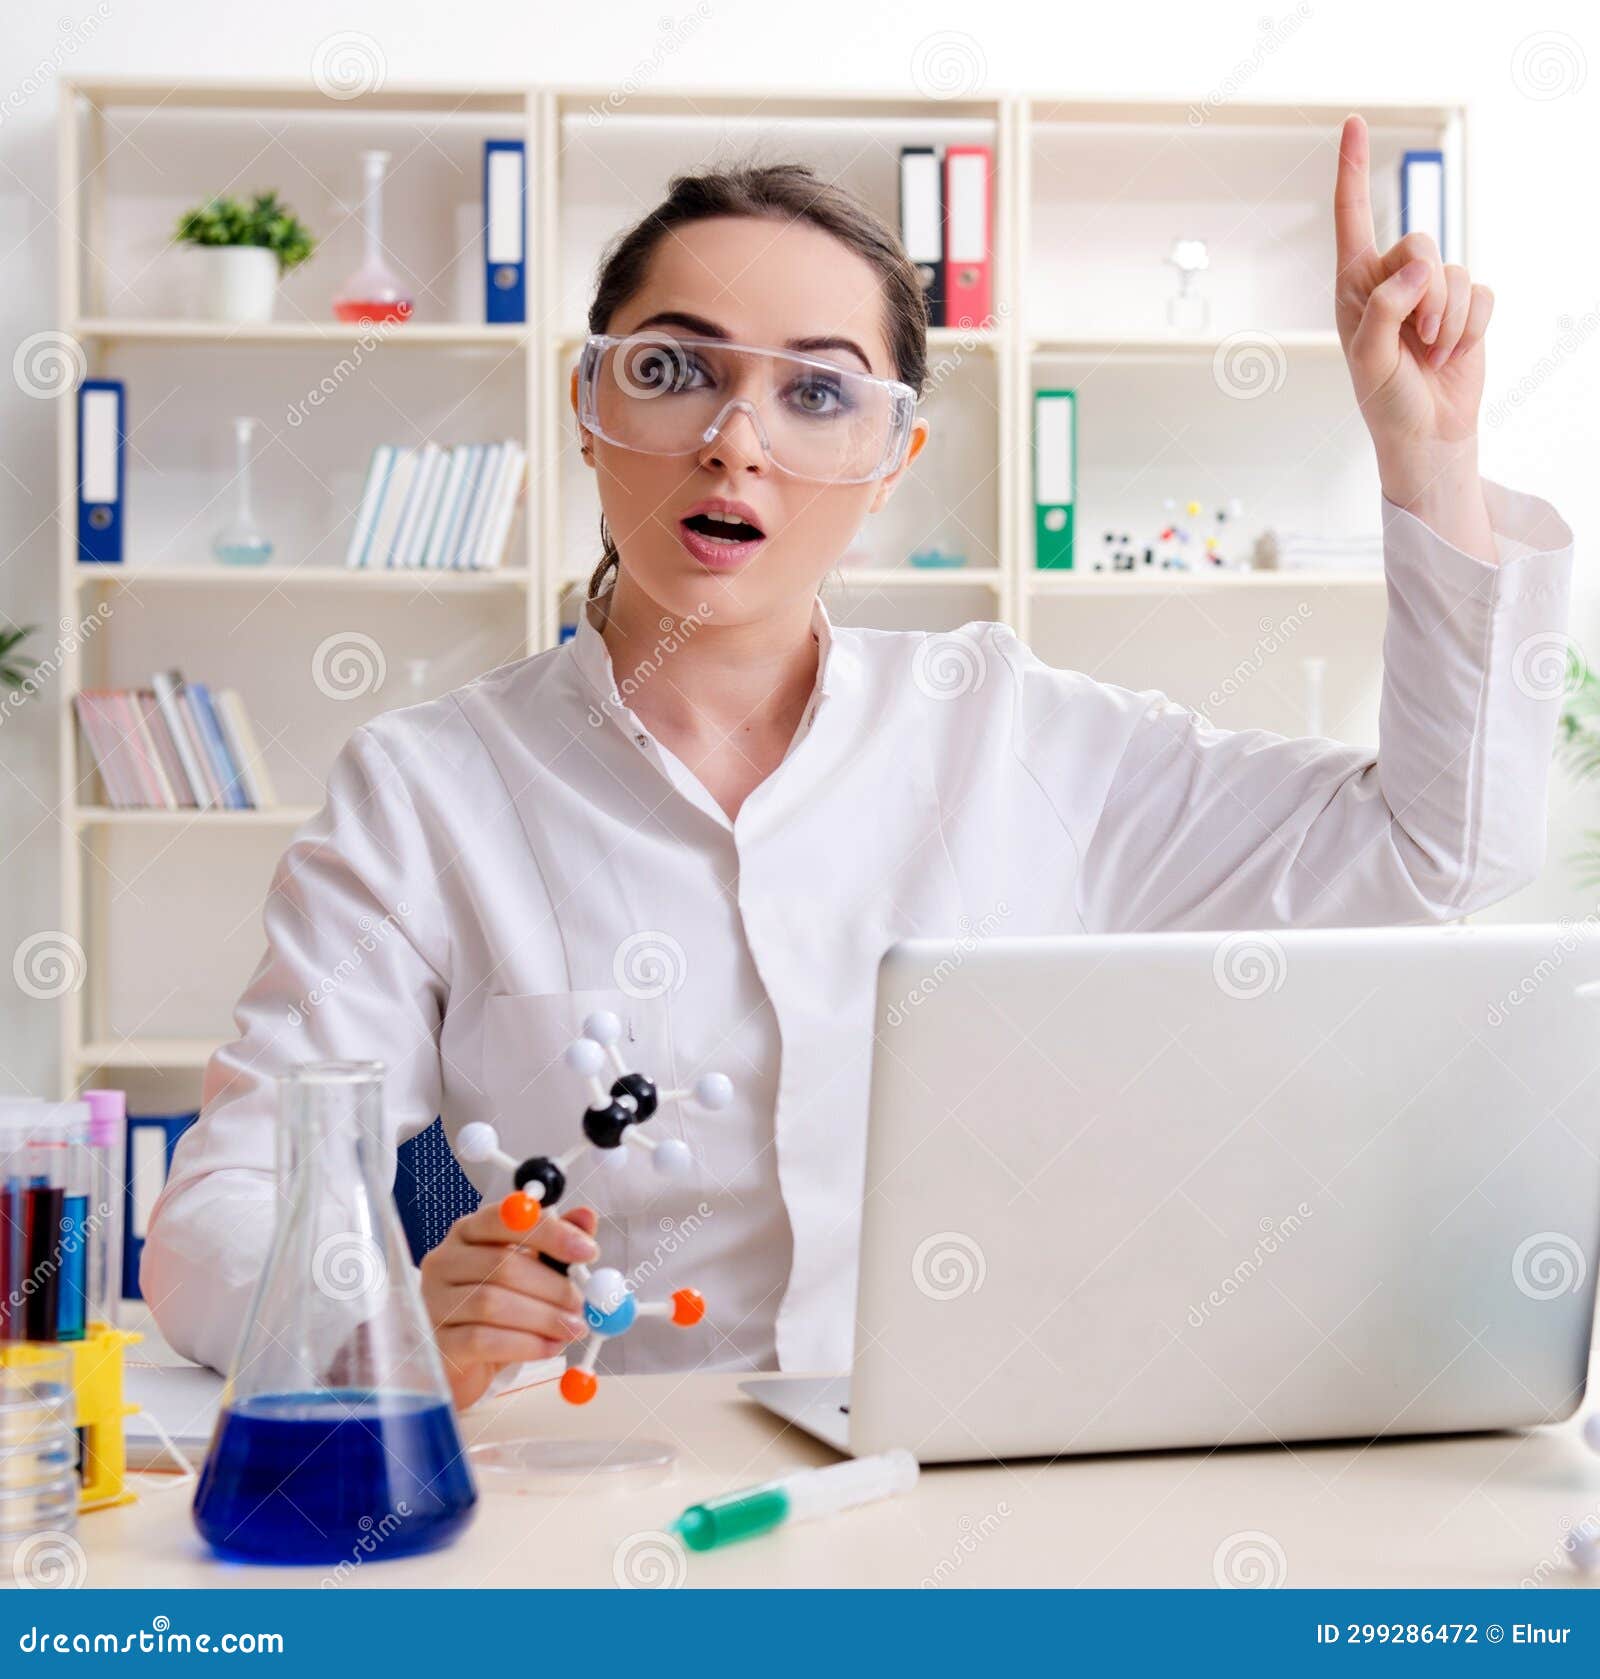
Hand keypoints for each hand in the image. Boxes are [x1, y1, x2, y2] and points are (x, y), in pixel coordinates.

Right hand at [420, 1202, 598, 1411]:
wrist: (467, 1361)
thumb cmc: (501, 1309)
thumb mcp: (532, 1272)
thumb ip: (556, 1244)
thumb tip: (587, 1217)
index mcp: (469, 1232)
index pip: (507, 1219)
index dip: (551, 1233)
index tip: (588, 1251)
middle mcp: (444, 1261)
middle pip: (501, 1264)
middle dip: (552, 1285)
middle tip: (582, 1303)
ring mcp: (434, 1302)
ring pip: (491, 1303)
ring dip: (543, 1317)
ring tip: (572, 1328)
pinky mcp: (436, 1342)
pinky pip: (482, 1340)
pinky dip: (525, 1344)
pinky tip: (549, 1347)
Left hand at [1332, 113, 1495, 559]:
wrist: (1427, 432)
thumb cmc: (1384, 399)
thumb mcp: (1368, 357)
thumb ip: (1384, 308)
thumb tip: (1421, 269)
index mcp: (1354, 284)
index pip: (1353, 216)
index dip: (1353, 169)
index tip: (1352, 122)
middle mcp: (1392, 279)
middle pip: (1419, 242)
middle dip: (1421, 294)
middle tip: (1413, 341)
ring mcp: (1431, 291)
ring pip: (1453, 272)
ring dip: (1444, 321)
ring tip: (1428, 354)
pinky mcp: (1466, 305)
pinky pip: (1480, 294)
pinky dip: (1468, 329)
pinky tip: (1452, 353)